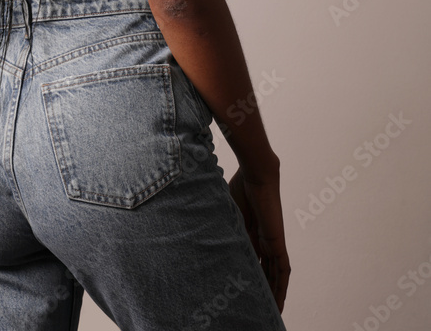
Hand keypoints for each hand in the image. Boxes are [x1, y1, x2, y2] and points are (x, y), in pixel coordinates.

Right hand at [228, 166, 290, 313]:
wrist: (256, 175)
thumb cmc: (241, 185)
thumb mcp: (228, 211)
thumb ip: (222, 224)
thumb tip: (202, 232)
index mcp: (252, 231)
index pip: (253, 258)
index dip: (251, 272)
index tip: (245, 287)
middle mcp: (264, 239)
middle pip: (266, 269)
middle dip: (264, 287)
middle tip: (258, 305)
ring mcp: (272, 241)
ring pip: (275, 273)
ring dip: (274, 292)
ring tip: (272, 310)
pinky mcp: (278, 242)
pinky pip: (283, 269)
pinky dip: (282, 285)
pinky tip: (280, 300)